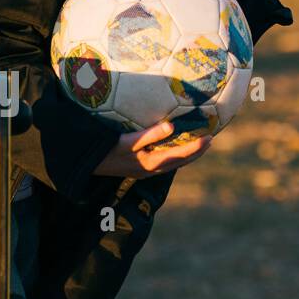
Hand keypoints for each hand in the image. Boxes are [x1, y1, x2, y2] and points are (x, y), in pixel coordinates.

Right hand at [93, 121, 212, 179]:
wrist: (88, 164)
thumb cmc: (107, 150)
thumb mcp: (128, 141)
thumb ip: (150, 134)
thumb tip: (171, 126)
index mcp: (152, 163)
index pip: (181, 154)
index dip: (197, 146)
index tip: (210, 136)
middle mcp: (152, 170)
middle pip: (181, 161)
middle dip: (197, 152)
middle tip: (210, 140)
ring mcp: (146, 172)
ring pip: (174, 164)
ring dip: (187, 155)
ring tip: (198, 145)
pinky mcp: (141, 170)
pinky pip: (165, 164)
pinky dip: (175, 157)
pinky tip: (175, 150)